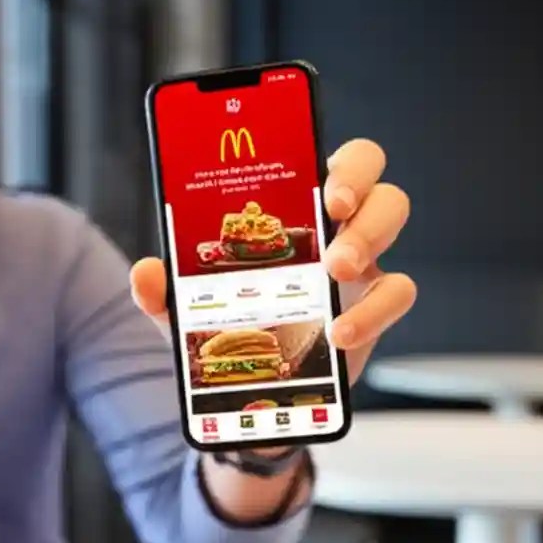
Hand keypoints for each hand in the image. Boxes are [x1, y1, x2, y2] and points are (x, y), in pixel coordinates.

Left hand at [130, 138, 415, 383]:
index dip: (327, 155)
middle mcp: (332, 222)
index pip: (322, 155)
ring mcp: (361, 261)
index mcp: (290, 206)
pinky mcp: (375, 306)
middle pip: (369, 171)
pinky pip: (398, 292)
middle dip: (356, 181)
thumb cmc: (228, 325)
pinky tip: (339, 331)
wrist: (253, 388)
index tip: (317, 177)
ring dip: (368, 237)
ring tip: (335, 271)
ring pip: (391, 215)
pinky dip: (374, 312)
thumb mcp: (186, 308)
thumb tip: (144, 273)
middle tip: (331, 209)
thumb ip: (163, 291)